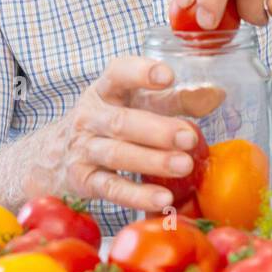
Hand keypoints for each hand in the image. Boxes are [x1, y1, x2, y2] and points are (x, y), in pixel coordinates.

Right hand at [58, 56, 218, 212]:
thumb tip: (216, 94)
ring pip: (116, 154)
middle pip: (121, 121)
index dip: (140, 73)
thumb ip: (176, 99)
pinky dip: (136, 194)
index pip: (118, 73)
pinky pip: (111, 188)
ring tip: (184, 166)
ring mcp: (84, 149)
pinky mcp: (84, 181)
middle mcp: (90, 117)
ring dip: (151, 161)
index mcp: (105, 90)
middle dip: (157, 129)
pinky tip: (162, 199)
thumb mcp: (136, 104)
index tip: (168, 76)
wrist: (54, 155)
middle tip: (188, 137)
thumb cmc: (110, 122)